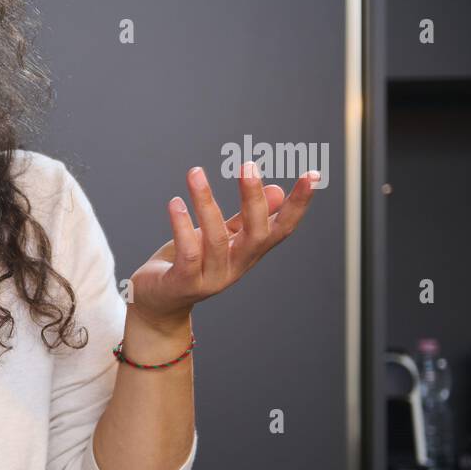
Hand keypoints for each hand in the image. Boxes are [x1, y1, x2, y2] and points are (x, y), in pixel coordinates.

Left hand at [129, 161, 317, 331]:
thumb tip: (277, 191)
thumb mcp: (221, 238)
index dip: (298, 205)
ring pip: (216, 240)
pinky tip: (176, 202)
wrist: (157, 303)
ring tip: (195, 173)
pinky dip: (182, 227)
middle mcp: (235, 267)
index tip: (313, 175)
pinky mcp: (184, 283)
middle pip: (256, 234)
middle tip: (248, 166)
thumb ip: (244, 219)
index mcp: (248, 253)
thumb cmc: (188, 264)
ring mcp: (211, 278)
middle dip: (253, 200)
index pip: (281, 229)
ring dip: (206, 203)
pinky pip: (187, 253)